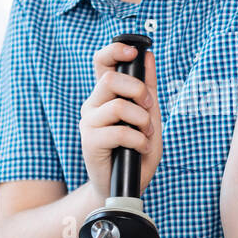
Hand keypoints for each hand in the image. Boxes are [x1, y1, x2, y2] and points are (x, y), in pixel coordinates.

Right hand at [80, 41, 161, 198]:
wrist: (125, 186)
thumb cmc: (136, 151)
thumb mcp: (149, 116)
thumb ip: (148, 88)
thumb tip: (149, 56)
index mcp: (105, 96)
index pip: (102, 62)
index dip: (114, 51)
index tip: (133, 51)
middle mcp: (93, 105)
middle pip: (111, 80)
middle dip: (138, 90)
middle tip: (149, 107)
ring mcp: (88, 123)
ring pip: (117, 106)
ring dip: (142, 120)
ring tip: (147, 135)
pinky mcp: (89, 142)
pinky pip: (119, 131)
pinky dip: (139, 140)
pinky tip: (141, 148)